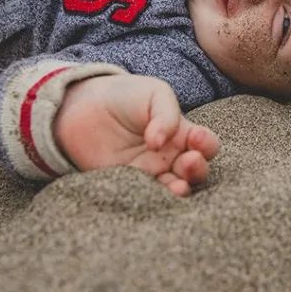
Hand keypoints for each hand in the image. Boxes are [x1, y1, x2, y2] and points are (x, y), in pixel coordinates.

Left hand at [53, 73, 219, 196]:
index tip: (196, 138)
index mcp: (182, 133)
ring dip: (181, 189)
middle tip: (188, 161)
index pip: (206, 146)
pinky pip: (143, 195)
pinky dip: (152, 198)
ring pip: (174, 188)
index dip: (207, 145)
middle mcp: (170, 156)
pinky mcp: (126, 184)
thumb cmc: (125, 95)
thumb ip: (166, 114)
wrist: (83, 105)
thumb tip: (160, 144)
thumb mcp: (153, 93)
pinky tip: (152, 191)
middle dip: (197, 169)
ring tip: (178, 186)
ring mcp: (149, 172)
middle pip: (195, 172)